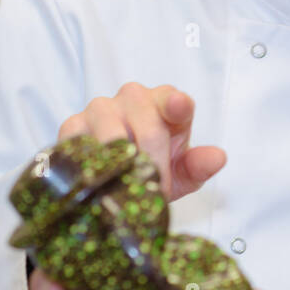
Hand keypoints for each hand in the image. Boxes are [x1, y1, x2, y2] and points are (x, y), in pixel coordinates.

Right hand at [58, 82, 224, 200]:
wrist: (114, 173)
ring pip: (114, 136)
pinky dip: (92, 164)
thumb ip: (199, 165)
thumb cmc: (155, 165)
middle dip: (156, 167)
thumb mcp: (181, 172)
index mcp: (166, 101)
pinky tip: (98, 178)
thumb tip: (217, 158)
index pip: (175, 100)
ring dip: (124, 169)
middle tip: (156, 193)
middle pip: (150, 129)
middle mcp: (134, 96)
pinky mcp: (73, 124)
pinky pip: (81, 143)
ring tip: (129, 190)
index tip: (178, 109)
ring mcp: (101, 107)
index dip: (177, 105)